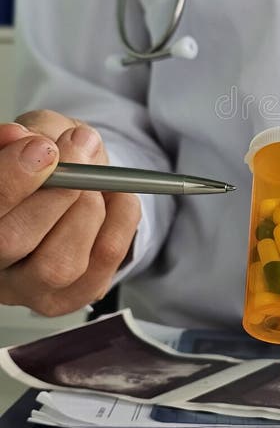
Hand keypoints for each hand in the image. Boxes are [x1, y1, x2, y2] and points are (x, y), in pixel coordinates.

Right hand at [0, 110, 140, 315]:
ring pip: (60, 265)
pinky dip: (121, 218)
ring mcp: (33, 289)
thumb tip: (19, 135)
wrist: (78, 180)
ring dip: (86, 209)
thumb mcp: (36, 134)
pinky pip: (105, 259)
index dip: (11, 179)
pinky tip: (115, 194)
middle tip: (79, 150)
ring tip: (94, 175)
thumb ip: (28, 133)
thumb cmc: (48, 161)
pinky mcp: (75, 295)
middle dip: (54, 193)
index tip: (43, 147)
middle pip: (10, 242)